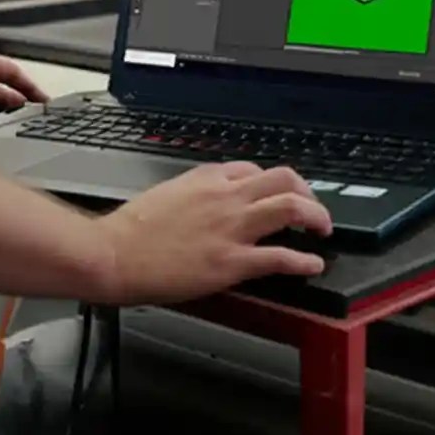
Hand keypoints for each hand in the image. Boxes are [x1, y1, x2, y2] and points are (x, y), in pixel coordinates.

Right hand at [97, 162, 332, 304]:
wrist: (112, 254)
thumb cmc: (131, 230)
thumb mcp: (168, 192)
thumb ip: (196, 192)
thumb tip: (214, 197)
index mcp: (208, 178)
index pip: (256, 170)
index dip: (275, 184)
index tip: (282, 195)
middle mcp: (226, 197)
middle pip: (285, 179)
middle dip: (308, 192)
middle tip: (314, 209)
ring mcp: (232, 228)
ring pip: (291, 208)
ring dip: (316, 217)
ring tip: (323, 229)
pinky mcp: (232, 261)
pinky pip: (281, 256)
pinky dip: (304, 260)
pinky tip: (313, 264)